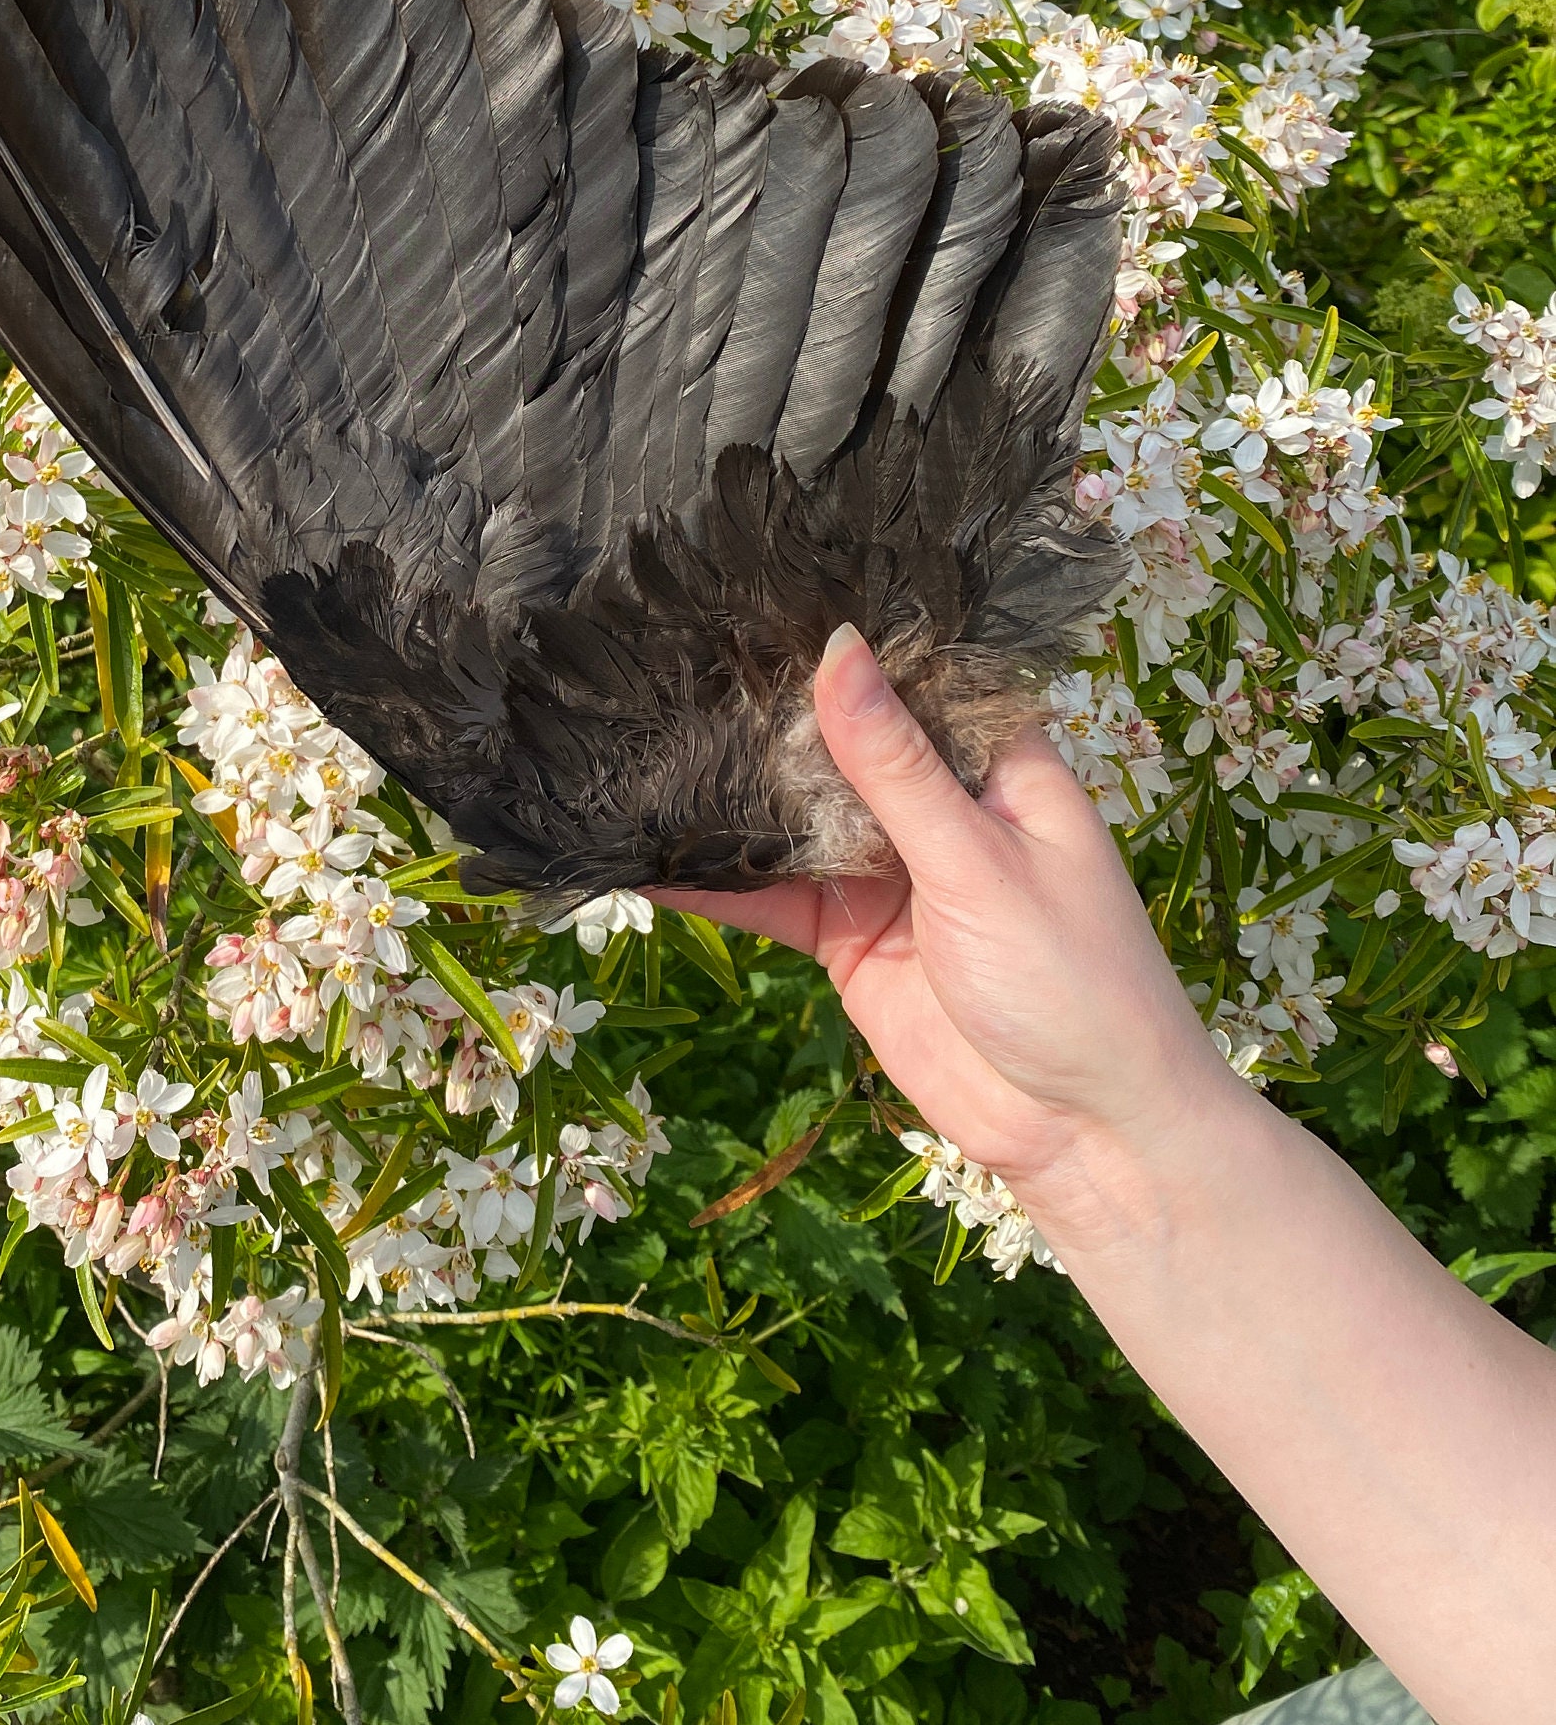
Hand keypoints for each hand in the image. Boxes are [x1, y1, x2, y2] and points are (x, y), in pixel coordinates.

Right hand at [666, 624, 1232, 1200]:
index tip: (754, 586)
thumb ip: (894, 765)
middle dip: (766, 715)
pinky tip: (643, 857)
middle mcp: (938, 808)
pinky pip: (773, 896)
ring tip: (637, 739)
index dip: (844, 641)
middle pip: (840, 743)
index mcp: (995, 765)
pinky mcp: (850, 939)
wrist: (1087, 1137)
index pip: (913, 679)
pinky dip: (716, 881)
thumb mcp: (980, 862)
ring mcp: (889, 873)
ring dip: (730, 795)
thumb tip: (837, 647)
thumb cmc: (1074, 980)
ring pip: (796, 817)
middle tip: (664, 652)